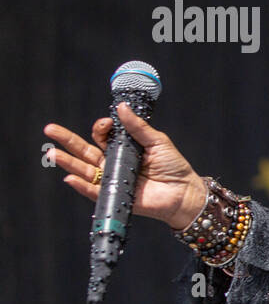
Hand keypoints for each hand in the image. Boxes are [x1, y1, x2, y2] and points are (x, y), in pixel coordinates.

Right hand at [44, 103, 209, 229]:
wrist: (184, 192)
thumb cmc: (174, 167)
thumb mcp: (157, 141)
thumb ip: (138, 127)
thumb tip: (121, 107)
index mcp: (122, 149)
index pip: (102, 137)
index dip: (101, 128)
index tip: (108, 123)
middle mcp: (113, 164)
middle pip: (84, 151)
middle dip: (66, 140)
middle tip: (49, 129)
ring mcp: (112, 180)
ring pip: (84, 170)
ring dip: (67, 162)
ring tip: (51, 153)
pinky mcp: (115, 196)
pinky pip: (95, 191)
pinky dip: (82, 186)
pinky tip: (70, 178)